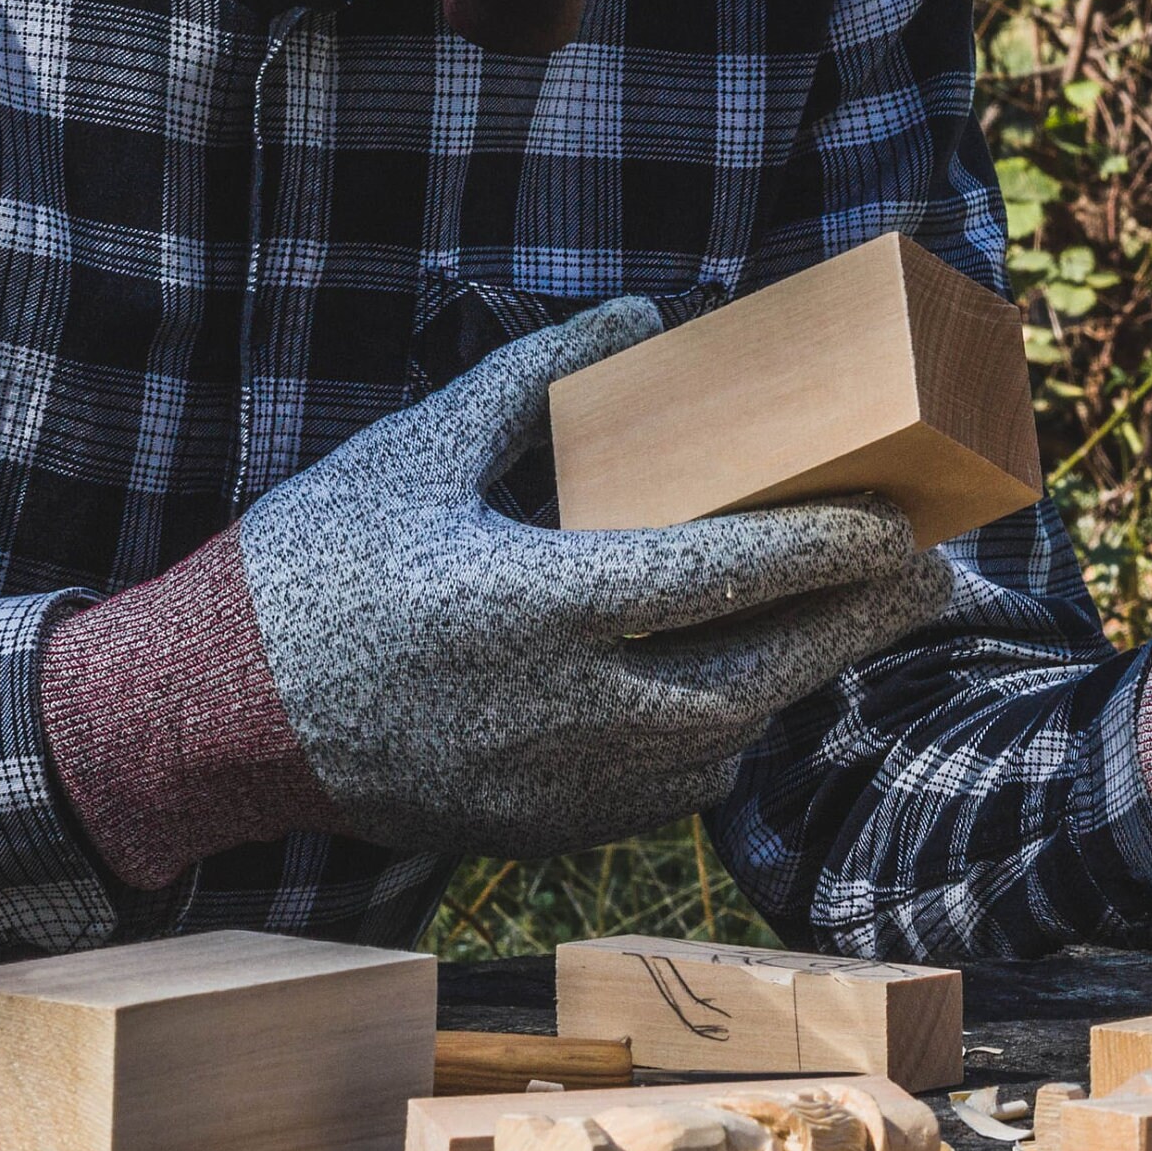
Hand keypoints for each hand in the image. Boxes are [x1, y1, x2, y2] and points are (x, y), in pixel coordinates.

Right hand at [45, 297, 952, 879]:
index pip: (731, 575)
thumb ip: (535, 378)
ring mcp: (570, 786)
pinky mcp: (556, 831)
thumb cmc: (310, 574)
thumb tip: (642, 319)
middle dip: (863, 619)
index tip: (907, 520)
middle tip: (937, 573)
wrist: (214, 724)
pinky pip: (684, 783)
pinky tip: (751, 679)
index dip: (835, 547)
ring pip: (736, 732)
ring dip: (802, 675)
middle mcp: (574, 710)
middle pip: (770, 668)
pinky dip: (731, 728)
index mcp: (543, 606)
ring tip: (860, 615)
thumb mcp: (415, 450)